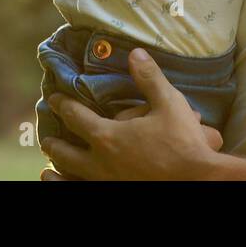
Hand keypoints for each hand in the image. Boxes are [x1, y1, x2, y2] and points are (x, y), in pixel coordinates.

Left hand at [39, 48, 224, 179]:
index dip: (64, 105)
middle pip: (67, 153)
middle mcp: (100, 163)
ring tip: (47, 169)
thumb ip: (149, 78)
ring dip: (58, 171)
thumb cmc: (183, 142)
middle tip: (46, 138)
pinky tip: (69, 185)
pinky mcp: (117, 193)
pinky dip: (71, 187)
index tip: (54, 99)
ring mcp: (107, 183)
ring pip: (73, 177)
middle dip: (55, 143)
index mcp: (108, 137)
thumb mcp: (169, 104)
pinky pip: (84, 191)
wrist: (199, 180)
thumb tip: (135, 53)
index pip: (77, 117)